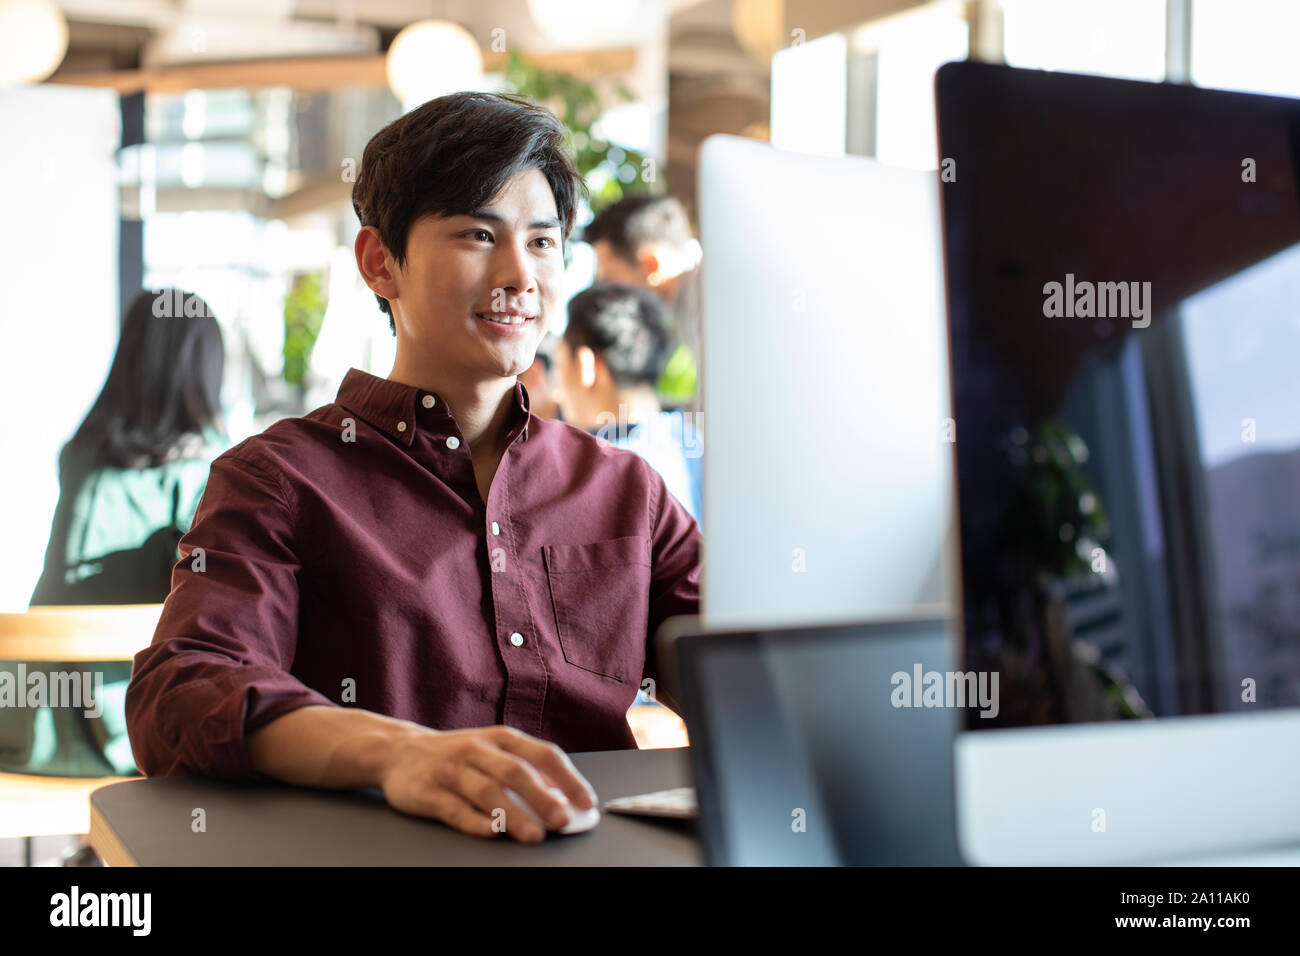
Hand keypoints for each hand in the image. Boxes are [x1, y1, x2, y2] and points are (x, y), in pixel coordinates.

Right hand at [377, 725, 598, 843]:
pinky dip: (474, 821)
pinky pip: (454, 808)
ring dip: (513, 814)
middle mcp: (477, 750)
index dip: (567, 778)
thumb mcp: (493, 750)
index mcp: (501, 738)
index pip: (542, 754)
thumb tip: (564, 797)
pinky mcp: (427, 792)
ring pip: (487, 791)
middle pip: (515, 772)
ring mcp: (452, 770)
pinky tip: (492, 831)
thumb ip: (526, 769)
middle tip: (563, 820)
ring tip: (534, 835)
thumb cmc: (458, 754)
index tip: (585, 801)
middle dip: (543, 797)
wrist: (398, 750)